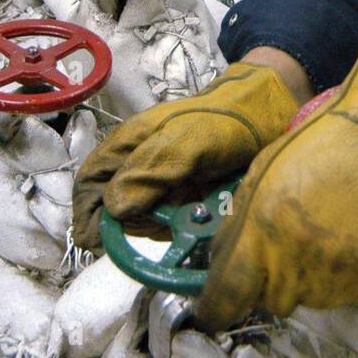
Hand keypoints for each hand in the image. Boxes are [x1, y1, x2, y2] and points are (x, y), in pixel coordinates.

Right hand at [72, 62, 299, 253]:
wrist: (269, 113)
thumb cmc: (225, 119)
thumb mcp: (188, 141)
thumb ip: (151, 170)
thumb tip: (115, 209)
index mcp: (128, 145)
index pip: (89, 184)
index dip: (88, 214)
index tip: (99, 244)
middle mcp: (139, 164)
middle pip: (113, 207)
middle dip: (130, 225)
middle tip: (159, 226)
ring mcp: (162, 180)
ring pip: (142, 218)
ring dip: (158, 226)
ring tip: (183, 218)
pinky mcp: (184, 193)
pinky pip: (170, 219)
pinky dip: (179, 226)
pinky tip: (196, 219)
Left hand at [195, 50, 357, 331]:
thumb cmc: (336, 140)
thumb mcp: (269, 166)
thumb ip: (243, 216)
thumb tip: (228, 251)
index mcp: (265, 234)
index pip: (226, 298)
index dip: (217, 308)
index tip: (217, 307)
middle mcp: (299, 267)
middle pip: (271, 300)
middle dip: (271, 280)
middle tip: (290, 241)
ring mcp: (341, 282)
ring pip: (311, 296)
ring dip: (311, 273)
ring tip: (333, 226)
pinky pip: (350, 290)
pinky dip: (349, 271)